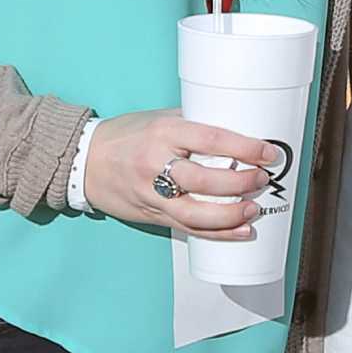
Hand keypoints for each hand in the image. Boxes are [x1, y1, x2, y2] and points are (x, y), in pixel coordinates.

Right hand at [83, 108, 282, 239]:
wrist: (84, 161)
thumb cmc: (126, 135)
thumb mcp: (159, 118)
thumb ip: (193, 123)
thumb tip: (237, 123)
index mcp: (163, 132)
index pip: (211, 140)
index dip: (244, 148)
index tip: (267, 153)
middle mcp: (156, 164)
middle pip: (204, 181)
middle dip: (240, 183)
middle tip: (261, 179)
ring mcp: (151, 194)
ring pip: (196, 213)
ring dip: (230, 215)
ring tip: (253, 209)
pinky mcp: (152, 214)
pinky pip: (187, 228)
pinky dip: (216, 233)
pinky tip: (239, 231)